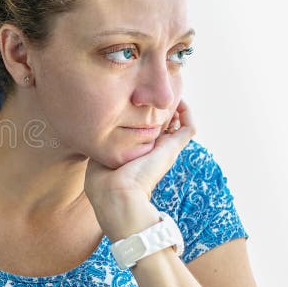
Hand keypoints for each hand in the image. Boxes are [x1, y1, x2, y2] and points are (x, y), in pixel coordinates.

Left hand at [84, 100, 196, 240]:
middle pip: (162, 126)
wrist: (116, 194)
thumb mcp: (99, 156)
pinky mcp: (172, 148)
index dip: (142, 117)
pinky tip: (179, 101)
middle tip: (153, 94)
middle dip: (159, 109)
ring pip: (178, 126)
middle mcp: (151, 151)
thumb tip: (98, 129)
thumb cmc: (102, 181)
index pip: (143, 133)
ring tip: (169, 92)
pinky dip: (187, 113)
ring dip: (175, 109)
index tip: (135, 102)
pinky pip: (189, 128)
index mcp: (136, 154)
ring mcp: (164, 150)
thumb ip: (103, 143)